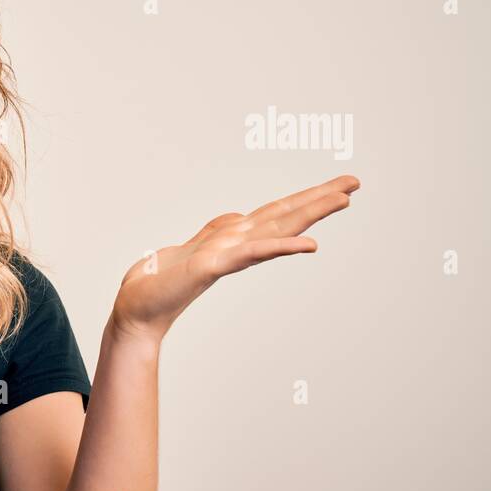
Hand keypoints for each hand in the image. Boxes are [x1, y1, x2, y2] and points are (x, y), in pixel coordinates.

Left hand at [110, 174, 360, 344]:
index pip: (275, 213)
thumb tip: (237, 217)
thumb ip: (218, 230)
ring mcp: (228, 255)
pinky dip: (281, 246)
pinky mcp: (213, 265)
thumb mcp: (193, 244)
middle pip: (285, 215)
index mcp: (232, 238)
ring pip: (277, 228)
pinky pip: (253, 253)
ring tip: (344, 198)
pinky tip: (309, 244)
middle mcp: (236, 244)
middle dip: (320, 198)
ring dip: (311, 212)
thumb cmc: (159, 282)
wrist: (135, 309)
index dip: (305, 199)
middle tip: (356, 181)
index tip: (336, 188)